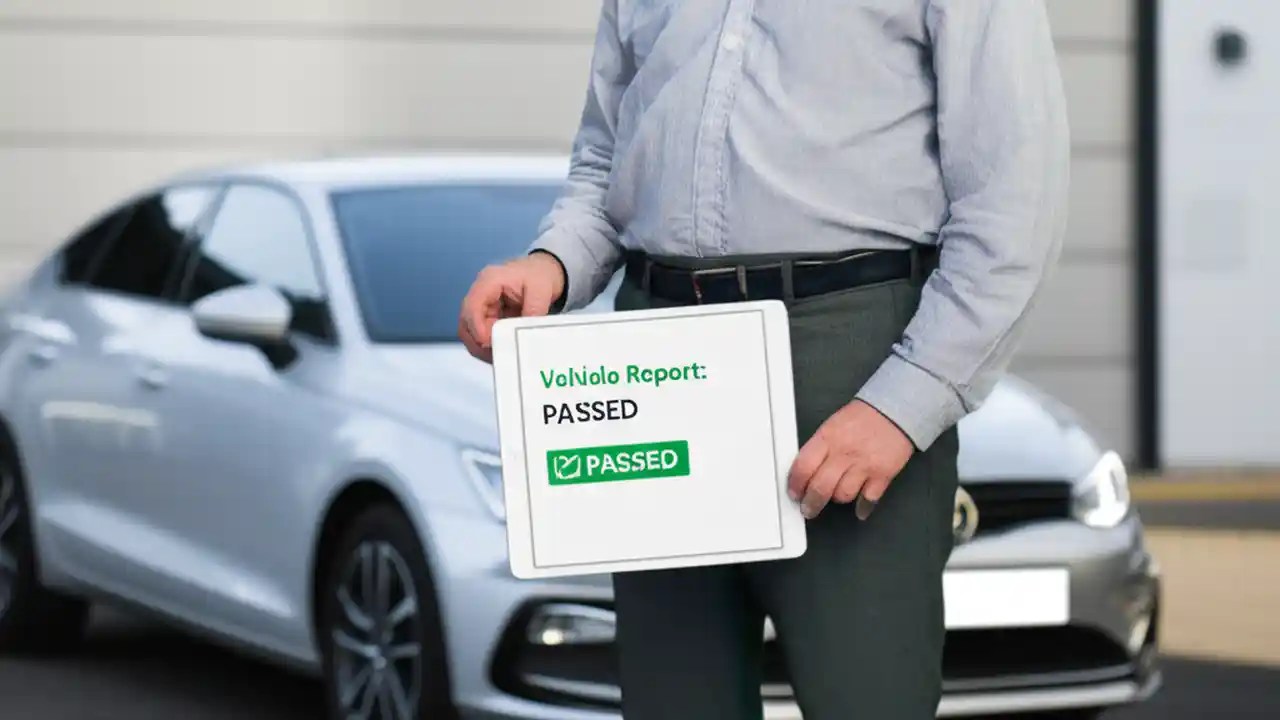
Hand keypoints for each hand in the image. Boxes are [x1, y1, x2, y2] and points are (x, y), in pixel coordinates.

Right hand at [459, 252, 565, 362]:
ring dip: (482, 346)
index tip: (488, 343)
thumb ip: (533, 311)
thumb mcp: (542, 290)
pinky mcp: (486, 317)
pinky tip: (503, 351)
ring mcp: (481, 306)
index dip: (476, 327)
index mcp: (489, 281)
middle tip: (498, 353)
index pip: (472, 305)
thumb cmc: (539, 276)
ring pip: (470, 332)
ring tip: (502, 354)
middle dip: (478, 341)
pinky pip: (480, 335)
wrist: (542, 271)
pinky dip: (488, 346)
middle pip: (466, 321)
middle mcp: (480, 293)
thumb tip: (524, 334)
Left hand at [787, 400, 913, 519]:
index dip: (795, 485)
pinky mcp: (883, 474)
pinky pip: (868, 499)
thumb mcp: (831, 425)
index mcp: (827, 438)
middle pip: (820, 487)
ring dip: (838, 499)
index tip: (794, 492)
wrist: (895, 410)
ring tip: (837, 494)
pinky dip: (863, 507)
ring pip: (843, 495)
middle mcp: (843, 453)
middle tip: (808, 508)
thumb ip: (818, 448)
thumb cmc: (862, 418)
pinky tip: (859, 508)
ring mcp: (864, 465)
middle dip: (811, 503)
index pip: (803, 467)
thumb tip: (803, 470)